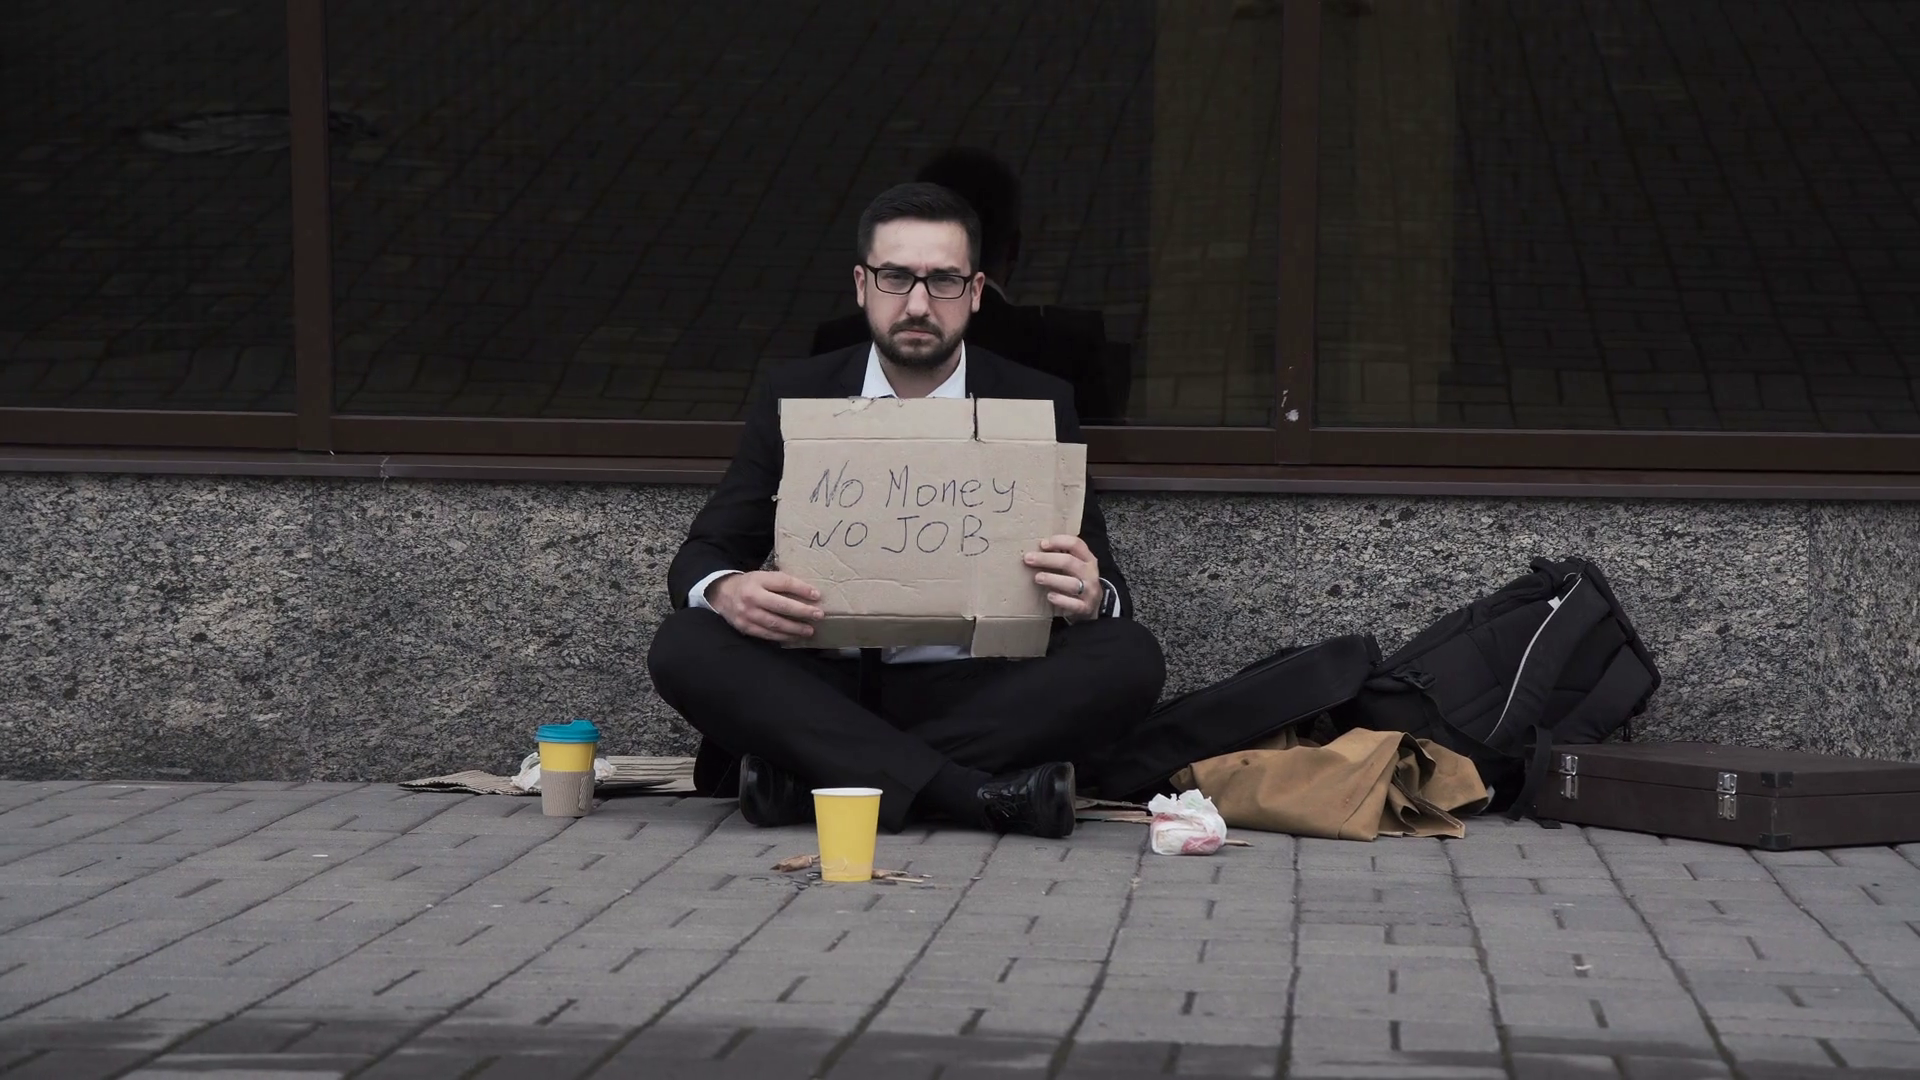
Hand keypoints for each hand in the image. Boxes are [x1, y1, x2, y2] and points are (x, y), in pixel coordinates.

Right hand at [707, 571, 823, 643]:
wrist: (722, 594)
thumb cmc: (749, 585)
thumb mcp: (763, 577)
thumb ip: (781, 583)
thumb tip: (808, 593)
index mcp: (758, 580)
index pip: (783, 583)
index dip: (801, 589)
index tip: (817, 595)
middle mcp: (751, 596)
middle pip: (781, 605)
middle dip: (802, 611)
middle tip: (818, 615)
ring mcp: (747, 614)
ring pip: (775, 623)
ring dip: (795, 628)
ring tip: (809, 630)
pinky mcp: (745, 627)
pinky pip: (767, 634)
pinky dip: (782, 637)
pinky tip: (794, 637)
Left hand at [1024, 535, 1101, 621]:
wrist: (1093, 605)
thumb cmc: (1078, 580)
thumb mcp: (1076, 566)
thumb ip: (1062, 556)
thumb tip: (1036, 549)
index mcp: (1088, 559)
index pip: (1076, 544)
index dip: (1058, 541)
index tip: (1042, 544)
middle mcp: (1090, 573)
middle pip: (1069, 562)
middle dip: (1047, 559)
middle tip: (1029, 559)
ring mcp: (1090, 591)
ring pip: (1072, 583)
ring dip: (1052, 579)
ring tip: (1037, 578)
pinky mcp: (1086, 607)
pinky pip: (1074, 604)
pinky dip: (1061, 600)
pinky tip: (1050, 596)